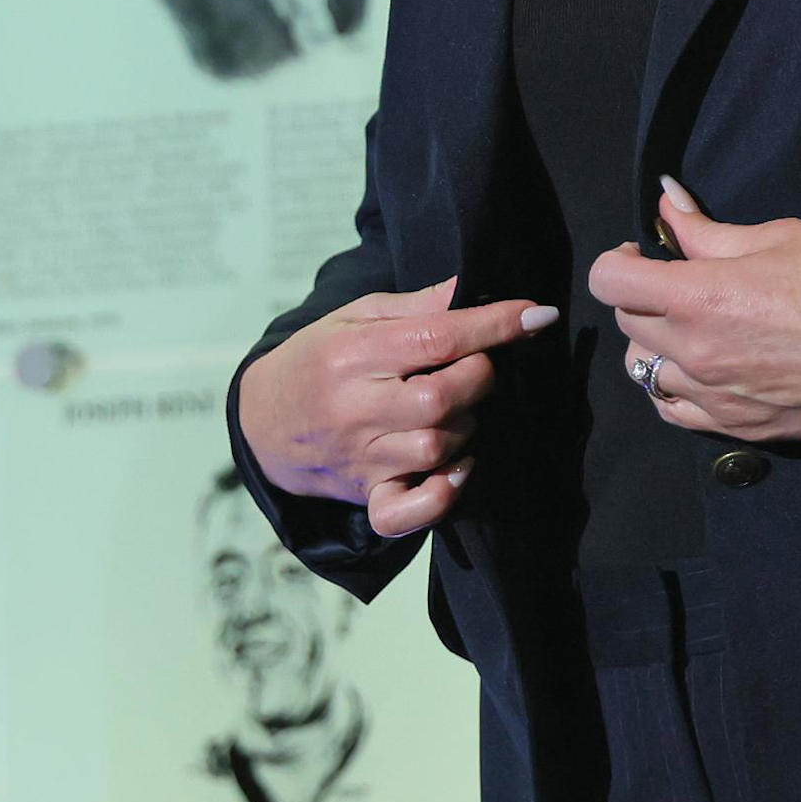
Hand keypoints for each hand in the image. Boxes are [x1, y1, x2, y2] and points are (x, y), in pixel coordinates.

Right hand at [238, 279, 555, 538]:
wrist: (262, 421)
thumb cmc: (318, 359)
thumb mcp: (355, 316)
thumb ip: (416, 305)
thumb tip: (471, 287)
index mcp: (353, 354)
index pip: (434, 338)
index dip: (494, 325)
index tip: (538, 315)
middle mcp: (355, 408)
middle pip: (441, 398)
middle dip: (478, 377)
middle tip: (473, 368)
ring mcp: (362, 457)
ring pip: (436, 448)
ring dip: (465, 427)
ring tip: (454, 409)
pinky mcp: (368, 496)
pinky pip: (408, 513)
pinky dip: (441, 496)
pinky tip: (456, 469)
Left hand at [589, 180, 800, 444]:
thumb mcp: (779, 237)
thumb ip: (709, 230)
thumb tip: (668, 207)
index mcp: (700, 298)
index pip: (609, 282)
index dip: (618, 260)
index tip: (644, 252)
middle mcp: (697, 353)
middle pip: (626, 324)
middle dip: (641, 296)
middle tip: (677, 282)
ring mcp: (716, 398)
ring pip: (645, 372)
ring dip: (655, 344)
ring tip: (691, 327)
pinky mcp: (739, 428)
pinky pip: (675, 411)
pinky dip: (675, 388)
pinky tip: (703, 368)